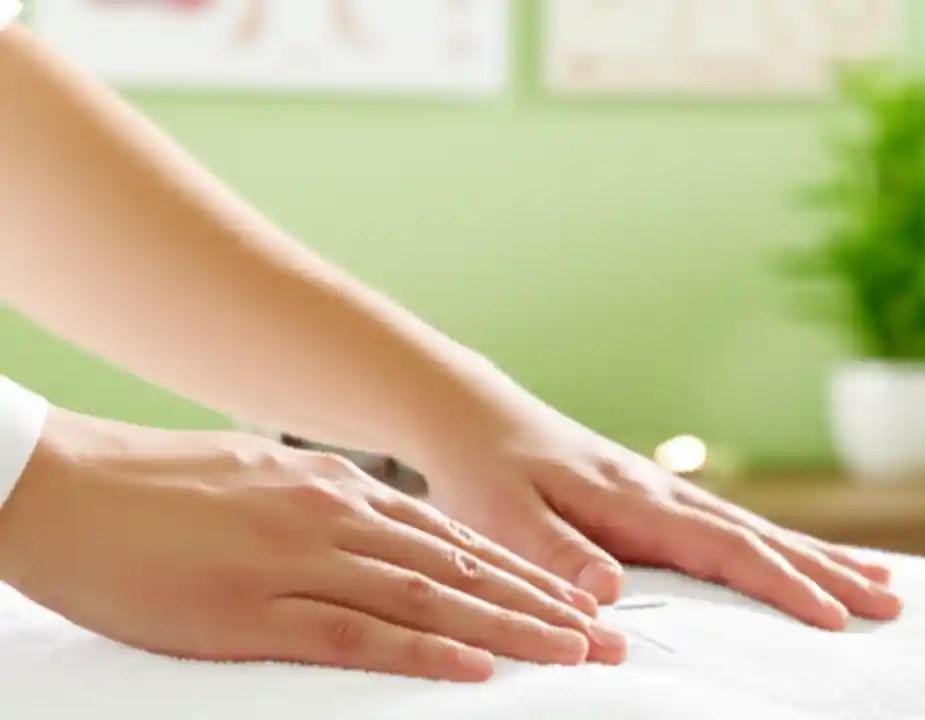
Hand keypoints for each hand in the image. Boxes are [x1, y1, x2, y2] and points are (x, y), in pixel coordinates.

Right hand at [0, 409, 626, 680]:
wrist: (62, 487)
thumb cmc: (157, 487)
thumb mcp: (261, 475)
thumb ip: (324, 502)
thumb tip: (374, 524)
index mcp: (336, 490)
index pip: (454, 538)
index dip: (523, 572)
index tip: (579, 600)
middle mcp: (334, 518)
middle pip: (462, 568)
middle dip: (542, 606)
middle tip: (609, 637)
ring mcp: (296, 564)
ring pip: (428, 598)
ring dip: (508, 628)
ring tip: (572, 653)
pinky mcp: (250, 611)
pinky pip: (352, 635)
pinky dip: (420, 652)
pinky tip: (472, 668)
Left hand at [407, 371, 901, 629]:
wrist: (479, 419)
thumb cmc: (489, 472)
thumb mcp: (502, 516)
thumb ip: (555, 552)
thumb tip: (609, 592)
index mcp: (634, 500)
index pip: (722, 547)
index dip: (780, 583)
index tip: (832, 615)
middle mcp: (663, 492)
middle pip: (761, 536)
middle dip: (828, 572)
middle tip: (892, 605)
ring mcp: (667, 492)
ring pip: (758, 529)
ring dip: (820, 557)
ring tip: (879, 583)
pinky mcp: (660, 498)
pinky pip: (735, 527)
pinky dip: (782, 546)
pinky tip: (804, 559)